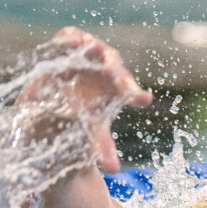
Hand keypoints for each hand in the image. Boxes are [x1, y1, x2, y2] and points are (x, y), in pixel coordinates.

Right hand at [17, 27, 152, 173]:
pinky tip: (69, 42)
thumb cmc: (86, 108)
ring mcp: (90, 51)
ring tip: (92, 47)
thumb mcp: (94, 128)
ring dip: (92, 47)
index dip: (134, 93)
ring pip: (94, 48)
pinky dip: (70, 38)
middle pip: (114, 66)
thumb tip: (112, 171)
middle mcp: (107, 66)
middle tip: (112, 75)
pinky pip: (70, 36)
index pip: (129, 90)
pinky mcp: (71, 40)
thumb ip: (103, 146)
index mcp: (117, 87)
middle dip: (114, 70)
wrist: (65, 87)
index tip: (142, 100)